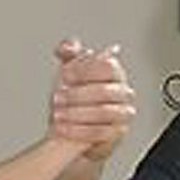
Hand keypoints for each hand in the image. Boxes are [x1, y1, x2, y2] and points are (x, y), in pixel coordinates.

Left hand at [49, 38, 135, 160]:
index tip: (65, 75)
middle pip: (105, 91)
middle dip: (76, 95)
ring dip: (76, 114)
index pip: (107, 66)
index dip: (84, 70)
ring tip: (57, 114)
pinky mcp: (117, 133)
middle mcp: (123, 92)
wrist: (71, 128)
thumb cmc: (73, 98)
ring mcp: (123, 113)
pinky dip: (78, 131)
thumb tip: (68, 46)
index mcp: (114, 72)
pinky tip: (62, 128)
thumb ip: (69, 54)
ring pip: (104, 113)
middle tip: (56, 97)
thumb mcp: (69, 72)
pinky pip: (100, 133)